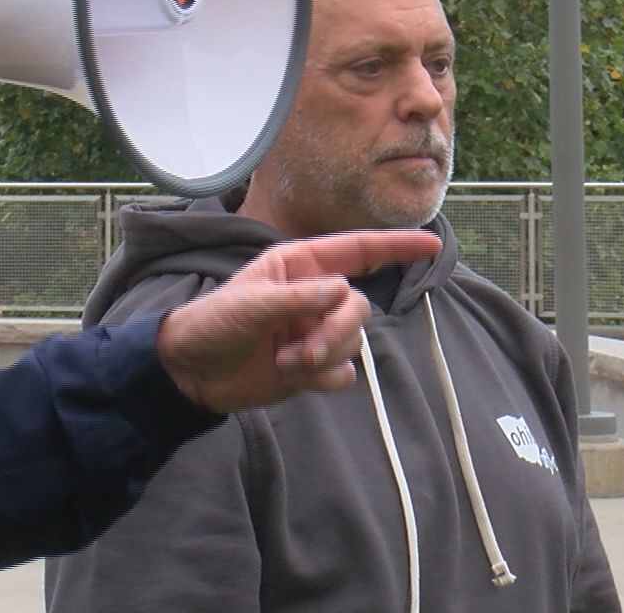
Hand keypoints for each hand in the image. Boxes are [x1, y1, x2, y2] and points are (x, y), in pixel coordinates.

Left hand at [156, 229, 441, 413]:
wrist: (191, 373)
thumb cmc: (211, 324)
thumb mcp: (249, 305)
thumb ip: (298, 298)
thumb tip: (344, 291)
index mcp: (299, 267)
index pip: (357, 251)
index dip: (396, 246)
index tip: (432, 244)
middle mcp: (313, 296)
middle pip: (359, 308)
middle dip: (338, 331)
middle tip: (304, 350)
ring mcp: (315, 331)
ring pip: (355, 342)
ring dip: (324, 357)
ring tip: (285, 361)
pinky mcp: (314, 366)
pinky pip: (344, 372)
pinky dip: (322, 378)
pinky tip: (291, 376)